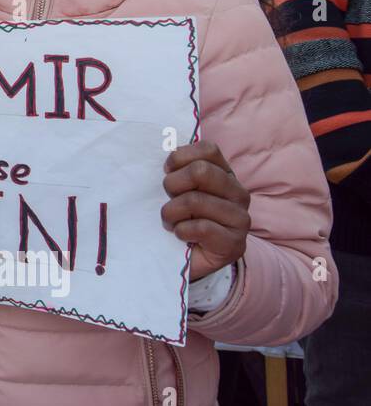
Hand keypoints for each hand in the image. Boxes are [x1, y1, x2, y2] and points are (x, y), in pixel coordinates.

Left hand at [162, 141, 250, 280]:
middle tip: (169, 200)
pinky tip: (181, 235)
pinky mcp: (234, 243)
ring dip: (172, 213)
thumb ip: (178, 169)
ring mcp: (240, 218)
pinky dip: (181, 230)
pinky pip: (201, 227)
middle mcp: (238, 193)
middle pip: (200, 171)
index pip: (208, 150)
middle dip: (173, 185)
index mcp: (225, 175)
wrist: (192, 260)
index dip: (180, 158)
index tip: (167, 172)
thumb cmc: (182, 218)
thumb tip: (166, 145)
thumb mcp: (178, 189)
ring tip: (172, 221)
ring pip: (195, 200)